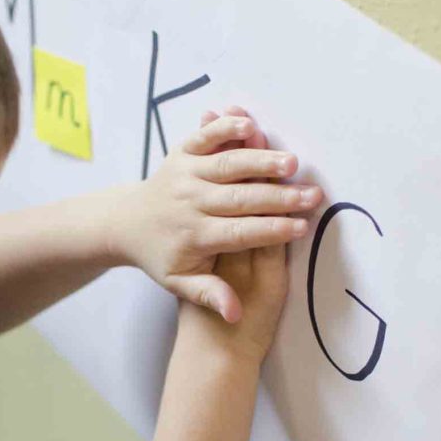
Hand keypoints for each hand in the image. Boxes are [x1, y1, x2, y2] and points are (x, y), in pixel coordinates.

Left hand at [112, 106, 321, 322]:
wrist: (127, 223)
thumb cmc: (160, 255)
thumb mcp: (179, 282)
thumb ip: (209, 295)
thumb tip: (235, 315)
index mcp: (194, 235)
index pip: (240, 233)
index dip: (272, 230)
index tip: (302, 228)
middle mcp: (189, 202)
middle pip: (240, 198)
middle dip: (279, 196)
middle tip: (313, 195)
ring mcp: (184, 174)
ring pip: (227, 165)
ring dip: (260, 161)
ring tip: (292, 162)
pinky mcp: (181, 153)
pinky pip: (204, 138)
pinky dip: (224, 128)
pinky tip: (250, 125)